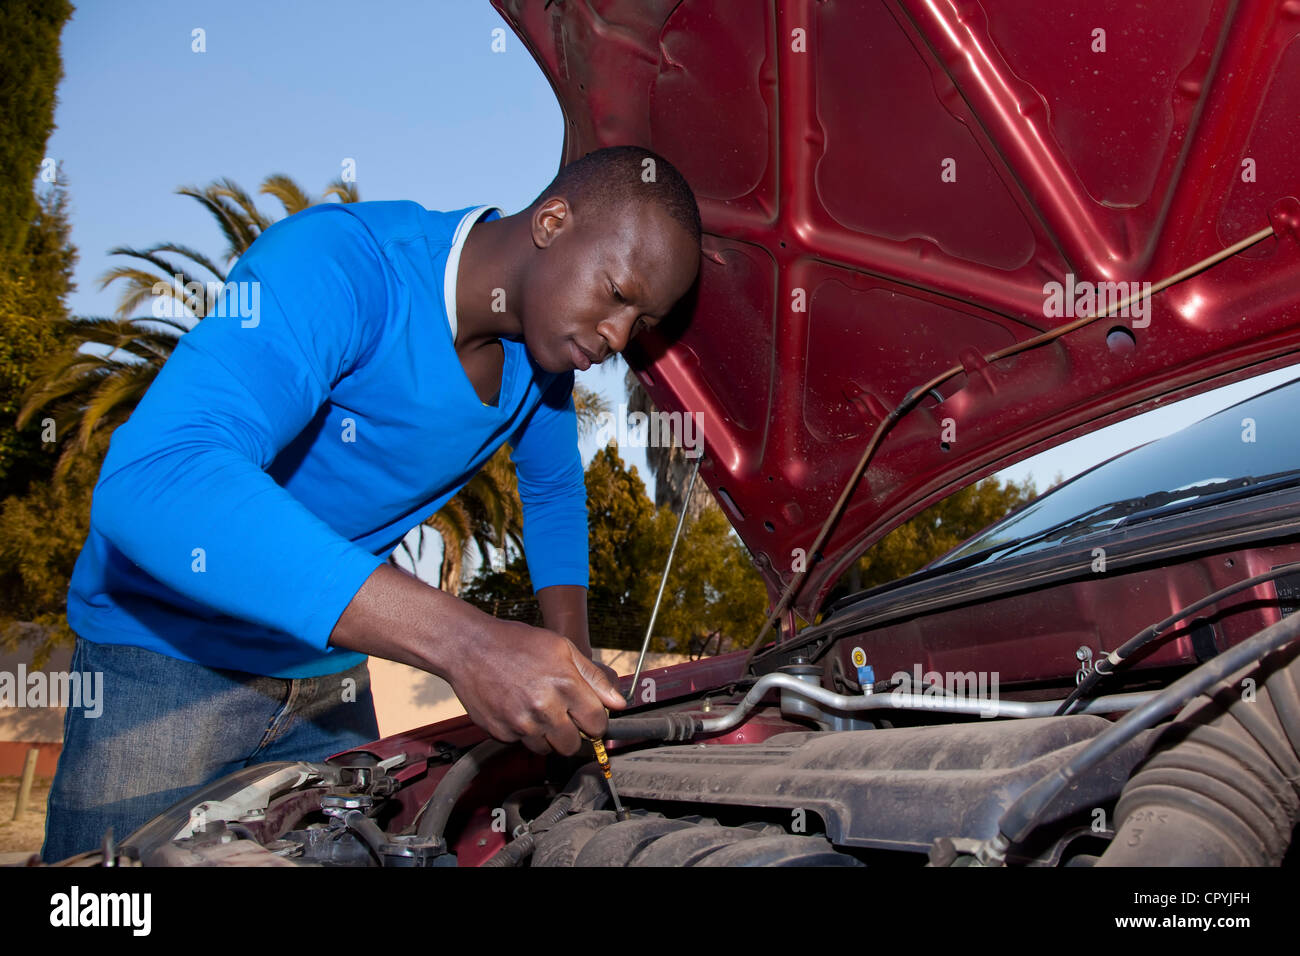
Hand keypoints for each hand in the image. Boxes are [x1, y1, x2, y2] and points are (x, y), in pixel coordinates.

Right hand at [447, 617, 626, 755]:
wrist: (469, 647)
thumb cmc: (516, 643)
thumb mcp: (562, 648)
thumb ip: (593, 677)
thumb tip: (618, 703)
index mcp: (565, 685)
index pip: (597, 725)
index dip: (595, 722)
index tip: (589, 718)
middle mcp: (544, 708)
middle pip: (572, 745)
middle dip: (572, 734)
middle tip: (562, 716)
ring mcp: (521, 724)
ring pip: (547, 749)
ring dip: (547, 736)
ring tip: (537, 710)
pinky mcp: (501, 733)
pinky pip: (521, 744)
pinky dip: (523, 733)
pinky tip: (517, 709)